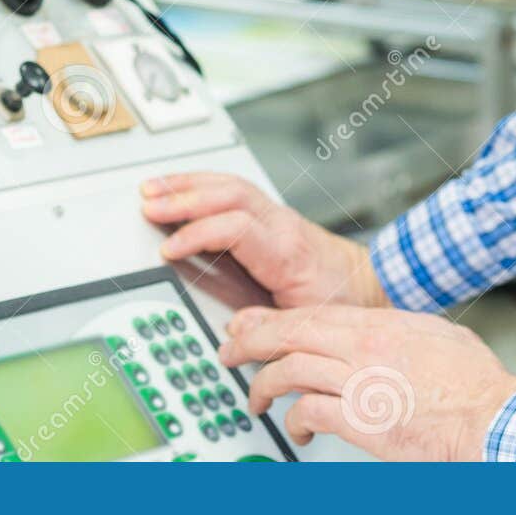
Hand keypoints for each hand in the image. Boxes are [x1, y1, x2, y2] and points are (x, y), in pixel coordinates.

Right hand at [141, 172, 387, 309]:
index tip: (169, 249)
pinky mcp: (270, 213)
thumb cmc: (340, 300)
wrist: (366, 282)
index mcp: (286, 251)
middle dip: (184, 197)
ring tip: (152, 189)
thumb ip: (269, 324)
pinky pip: (231, 188)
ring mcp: (276, 214)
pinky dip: (201, 185)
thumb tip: (233, 329)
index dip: (198, 234)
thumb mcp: (308, 321)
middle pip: (228, 195)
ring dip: (188, 184)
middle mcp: (280, 224)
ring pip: (229, 185)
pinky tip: (181, 188)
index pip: (235, 227)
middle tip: (148, 205)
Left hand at [220, 304, 515, 460]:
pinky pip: (310, 412)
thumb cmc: (475, 385)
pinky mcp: (362, 420)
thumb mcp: (437, 336)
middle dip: (251, 340)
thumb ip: (402, 329)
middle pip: (289, 332)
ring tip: (256, 398)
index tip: (249, 323)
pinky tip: (295, 428)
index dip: (272, 318)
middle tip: (230, 350)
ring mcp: (360, 381)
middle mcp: (363, 346)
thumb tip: (388, 329)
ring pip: (290, 369)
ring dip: (265, 385)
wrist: (493, 419)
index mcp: (379, 324)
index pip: (310, 312)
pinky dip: (295, 420)